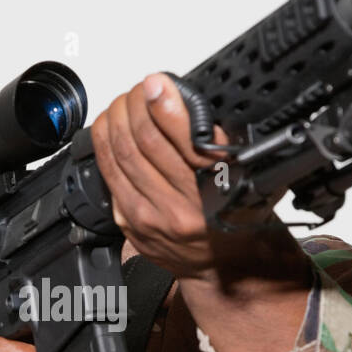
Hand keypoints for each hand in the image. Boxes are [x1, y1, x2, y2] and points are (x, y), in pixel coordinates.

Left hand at [90, 73, 315, 351]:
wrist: (223, 269)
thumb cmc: (236, 221)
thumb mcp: (244, 178)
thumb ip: (218, 143)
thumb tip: (182, 100)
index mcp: (213, 195)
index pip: (180, 139)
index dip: (164, 104)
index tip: (158, 82)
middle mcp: (178, 209)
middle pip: (142, 142)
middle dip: (136, 105)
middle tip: (140, 89)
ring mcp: (148, 218)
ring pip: (118, 154)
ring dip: (117, 119)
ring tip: (125, 102)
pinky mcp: (128, 222)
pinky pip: (108, 173)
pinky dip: (106, 143)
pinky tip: (112, 128)